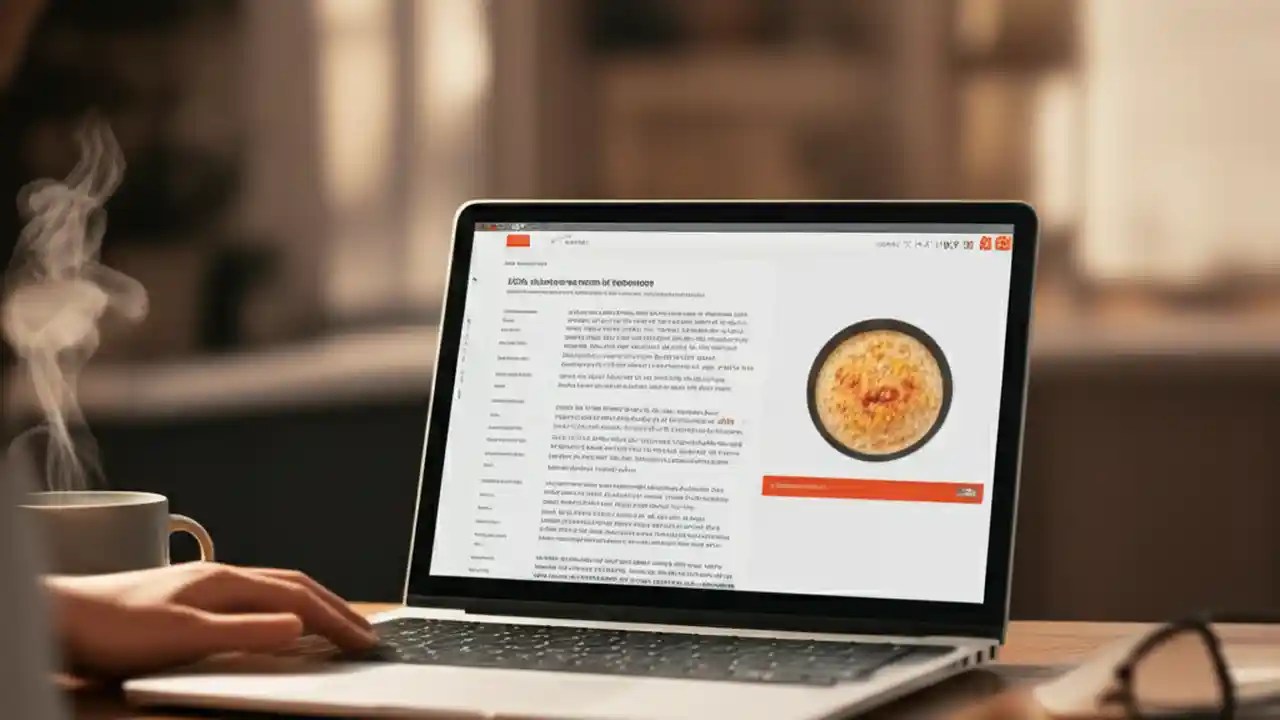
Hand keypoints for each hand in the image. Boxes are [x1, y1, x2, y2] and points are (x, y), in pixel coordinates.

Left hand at [45, 562, 377, 677]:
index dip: (336, 619)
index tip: (365, 641)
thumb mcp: (187, 636)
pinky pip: (256, 599)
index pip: (298, 597)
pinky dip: (283, 609)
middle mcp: (222, 576)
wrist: (63, 617)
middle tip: (365, 632)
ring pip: (276, 588)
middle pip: (294, 585)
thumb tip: (299, 626)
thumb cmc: (117, 627)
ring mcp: (206, 585)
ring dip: (312, 605)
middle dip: (335, 607)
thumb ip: (246, 631)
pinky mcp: (191, 600)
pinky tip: (279, 622)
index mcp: (228, 581)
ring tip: (335, 622)